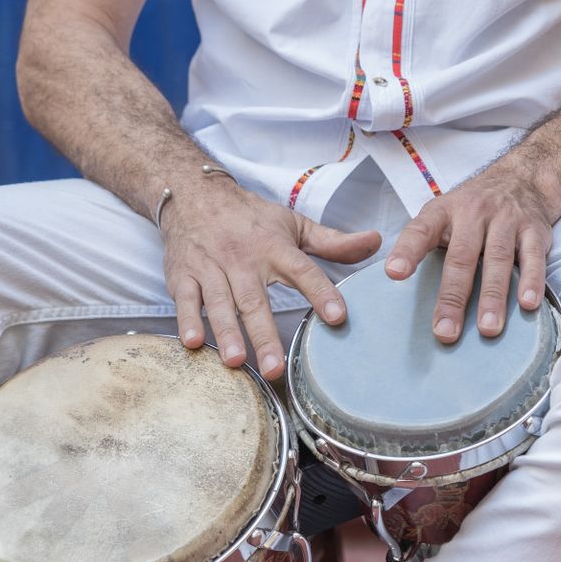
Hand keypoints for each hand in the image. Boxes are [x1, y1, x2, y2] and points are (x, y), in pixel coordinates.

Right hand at [160, 173, 380, 378]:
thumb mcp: (293, 224)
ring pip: (220, 303)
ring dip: (227, 333)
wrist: (193, 193)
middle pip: (255, 300)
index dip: (321, 293)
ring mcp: (211, 267)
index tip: (338, 317)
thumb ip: (333, 242)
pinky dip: (187, 320)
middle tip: (276, 368)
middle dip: (265, 334)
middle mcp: (242, 258)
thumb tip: (377, 242)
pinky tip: (193, 344)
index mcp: (274, 247)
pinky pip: (185, 299)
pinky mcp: (183, 275)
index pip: (303, 271)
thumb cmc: (250, 217)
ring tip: (236, 362)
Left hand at [385, 163, 557, 342]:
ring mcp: (506, 220)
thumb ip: (422, 243)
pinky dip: (532, 281)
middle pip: (461, 257)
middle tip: (445, 332)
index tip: (394, 274)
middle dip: (452, 297)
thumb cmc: (471, 211)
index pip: (421, 230)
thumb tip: (397, 281)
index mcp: (443, 211)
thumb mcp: (441, 215)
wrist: (520, 180)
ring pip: (497, 260)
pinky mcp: (534, 231)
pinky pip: (533, 258)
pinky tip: (528, 305)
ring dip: (492, 297)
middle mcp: (473, 213)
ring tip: (487, 329)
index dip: (407, 251)